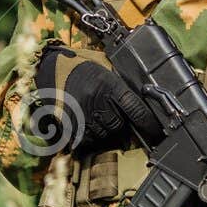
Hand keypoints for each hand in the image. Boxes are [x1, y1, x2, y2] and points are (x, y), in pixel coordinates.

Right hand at [23, 44, 159, 156]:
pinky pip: (86, 141)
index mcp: (108, 85)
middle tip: (113, 113)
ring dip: (104, 131)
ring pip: (103, 136)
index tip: (157, 131)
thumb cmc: (82, 65)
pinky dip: (89, 137)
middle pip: (119, 126)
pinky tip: (86, 123)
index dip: (149, 123)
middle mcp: (96, 101)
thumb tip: (145, 101)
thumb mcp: (106, 68)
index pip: (136, 109)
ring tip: (97, 115)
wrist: (50, 66)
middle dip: (120, 124)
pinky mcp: (68, 125)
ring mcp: (81, 115)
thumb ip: (122, 84)